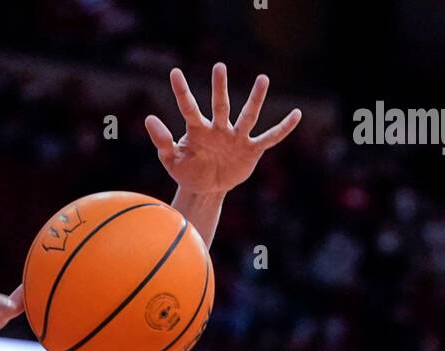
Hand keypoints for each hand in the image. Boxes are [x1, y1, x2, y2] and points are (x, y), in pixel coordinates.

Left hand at [146, 64, 300, 196]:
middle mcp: (219, 128)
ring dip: (255, 99)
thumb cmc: (188, 171)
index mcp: (198, 130)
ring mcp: (236, 137)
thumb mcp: (171, 160)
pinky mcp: (250, 150)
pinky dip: (282, 128)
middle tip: (219, 67)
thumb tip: (149, 118)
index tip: (174, 73)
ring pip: (247, 116)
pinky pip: (269, 138)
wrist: (205, 189)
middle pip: (220, 105)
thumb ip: (161, 141)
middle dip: (220, 88)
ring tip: (263, 79)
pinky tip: (296, 115)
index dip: (182, 92)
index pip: (189, 108)